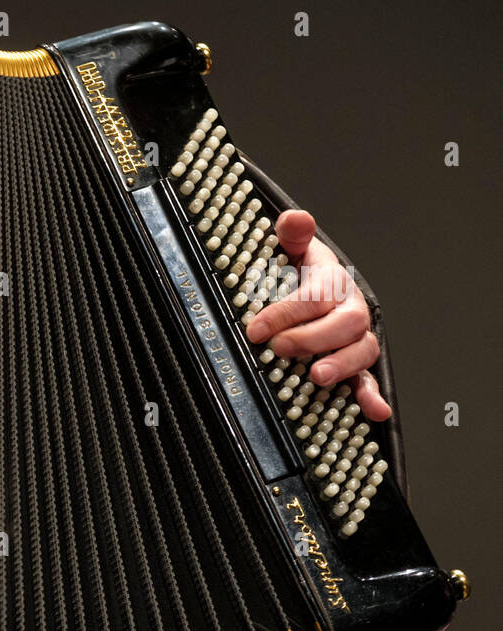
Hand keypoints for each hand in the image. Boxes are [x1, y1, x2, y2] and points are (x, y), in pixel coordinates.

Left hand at [245, 210, 390, 420]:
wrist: (321, 290)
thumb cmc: (303, 274)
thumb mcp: (295, 251)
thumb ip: (293, 234)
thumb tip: (294, 218)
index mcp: (334, 283)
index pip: (314, 296)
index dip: (285, 312)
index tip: (255, 329)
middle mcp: (351, 310)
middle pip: (343, 324)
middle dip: (312, 338)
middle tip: (280, 348)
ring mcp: (356, 339)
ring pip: (361, 351)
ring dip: (341, 364)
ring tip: (317, 376)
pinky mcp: (356, 364)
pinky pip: (369, 379)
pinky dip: (371, 396)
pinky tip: (374, 412)